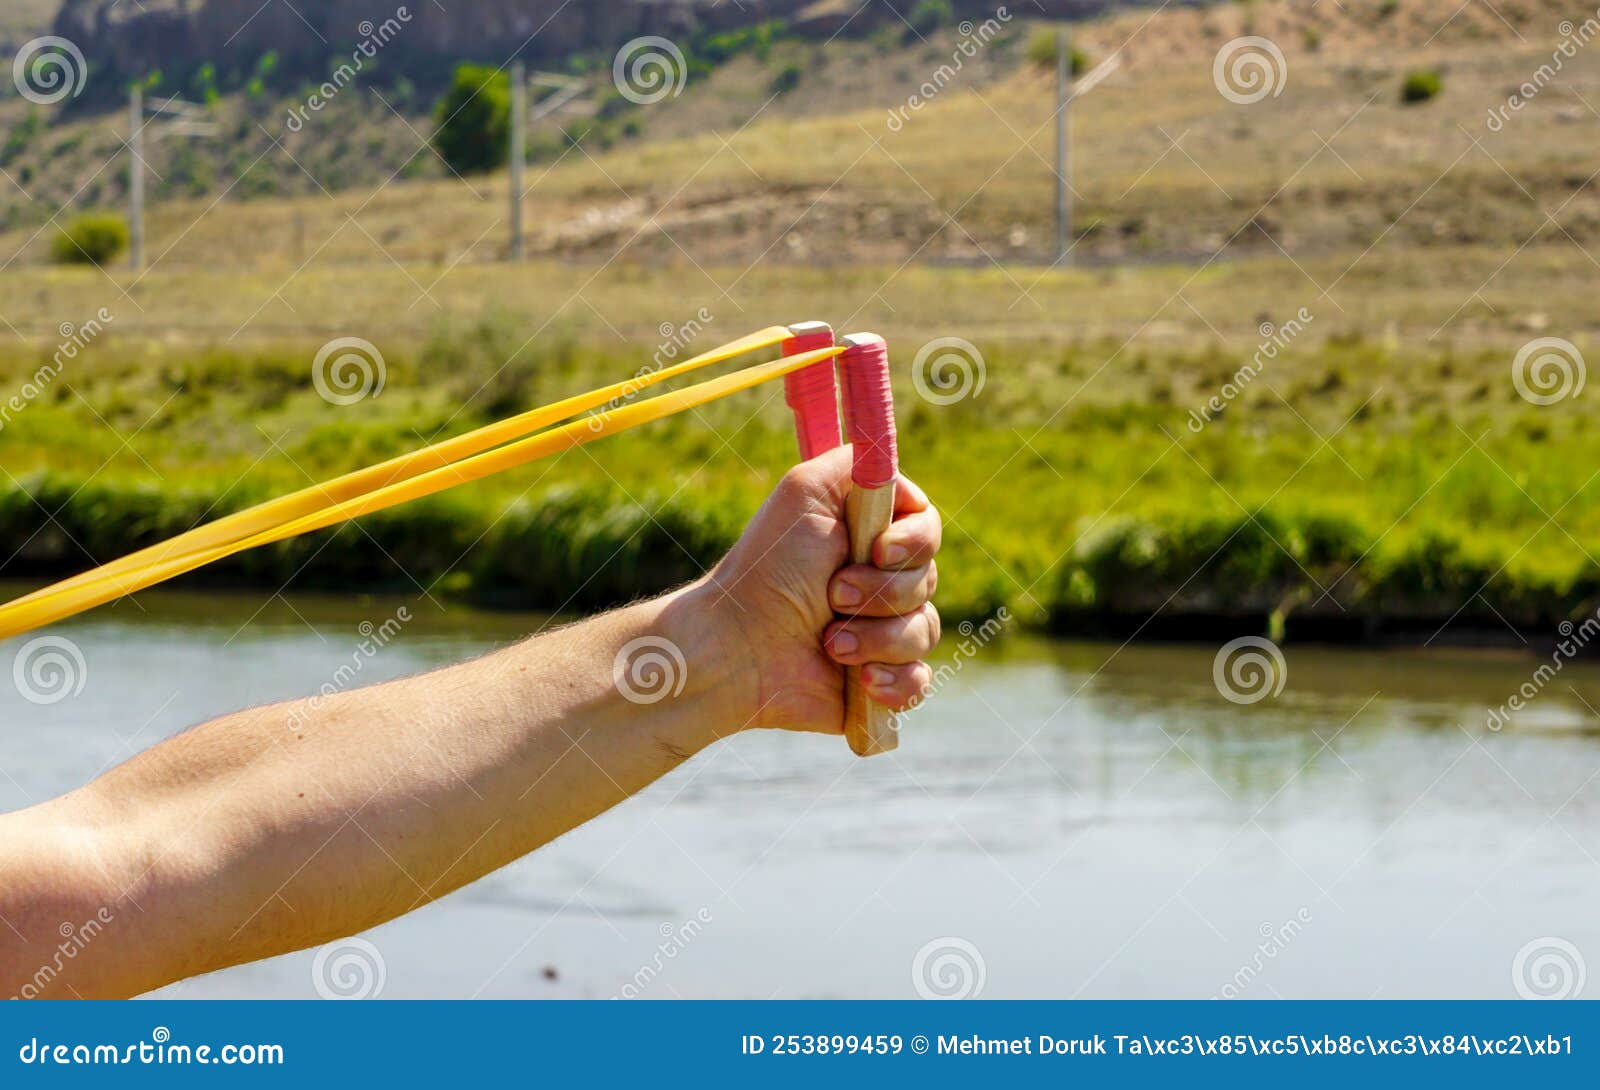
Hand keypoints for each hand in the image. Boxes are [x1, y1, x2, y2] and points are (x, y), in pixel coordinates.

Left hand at [705, 446, 941, 733]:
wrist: (739, 648)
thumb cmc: (768, 568)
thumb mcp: (805, 491)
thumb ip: (858, 464)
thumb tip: (893, 462)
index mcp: (870, 536)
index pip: (928, 529)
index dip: (914, 542)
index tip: (878, 549)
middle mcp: (881, 580)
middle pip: (930, 579)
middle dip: (881, 591)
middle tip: (832, 596)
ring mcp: (884, 631)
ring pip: (927, 630)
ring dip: (878, 637)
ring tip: (830, 644)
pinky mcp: (881, 679)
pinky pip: (920, 680)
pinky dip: (895, 681)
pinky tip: (862, 680)